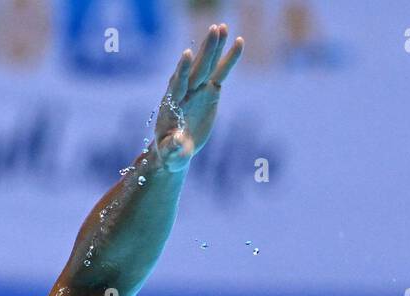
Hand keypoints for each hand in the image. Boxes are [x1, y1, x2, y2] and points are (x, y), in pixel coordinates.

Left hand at [152, 22, 243, 172]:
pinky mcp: (210, 91)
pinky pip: (221, 72)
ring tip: (223, 27)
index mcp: (172, 104)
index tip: (187, 54)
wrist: (176, 149)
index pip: (177, 84)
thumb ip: (173, 149)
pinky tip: (239, 42)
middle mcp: (185, 92)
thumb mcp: (171, 155)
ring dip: (215, 46)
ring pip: (208, 65)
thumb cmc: (170, 154)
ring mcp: (197, 89)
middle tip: (214, 29)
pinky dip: (229, 59)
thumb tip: (177, 144)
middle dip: (205, 50)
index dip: (182, 70)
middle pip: (196, 68)